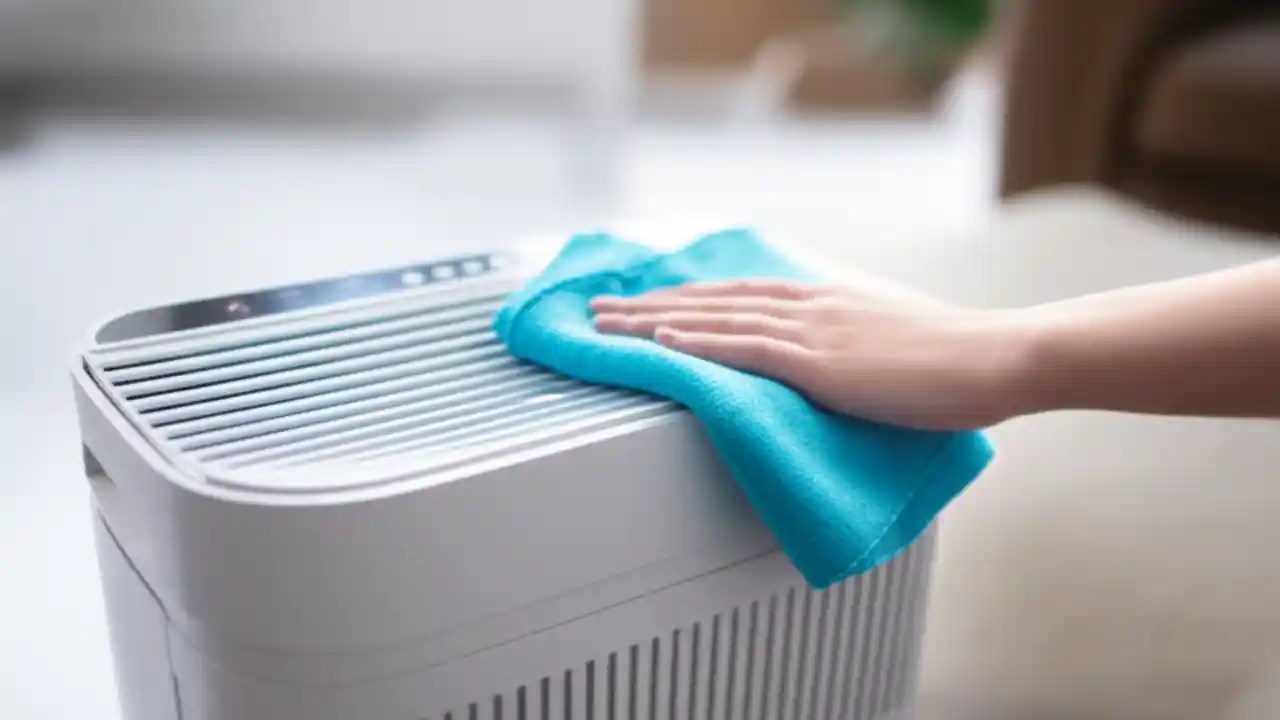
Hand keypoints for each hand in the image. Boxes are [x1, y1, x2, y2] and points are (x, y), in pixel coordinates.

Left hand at [590, 276, 1028, 429]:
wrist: (995, 356)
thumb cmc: (954, 358)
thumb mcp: (887, 339)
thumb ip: (847, 343)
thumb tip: (827, 360)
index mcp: (823, 299)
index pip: (737, 292)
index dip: (686, 295)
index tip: (646, 298)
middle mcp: (808, 305)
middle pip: (711, 299)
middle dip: (649, 304)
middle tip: (599, 309)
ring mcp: (813, 331)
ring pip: (716, 319)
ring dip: (654, 320)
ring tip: (607, 325)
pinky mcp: (822, 363)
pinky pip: (746, 349)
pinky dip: (698, 342)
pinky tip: (663, 341)